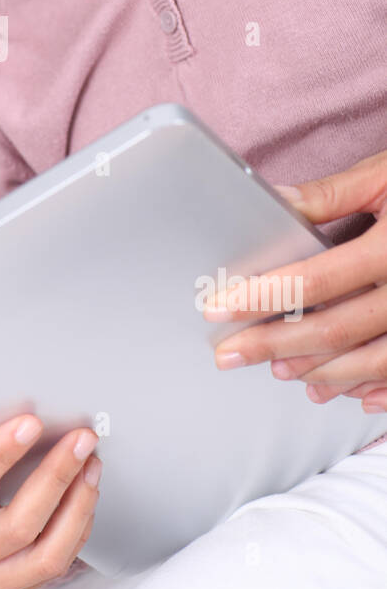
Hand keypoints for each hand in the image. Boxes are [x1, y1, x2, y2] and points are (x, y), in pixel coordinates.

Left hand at [201, 152, 386, 413]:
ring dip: (323, 374)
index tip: (218, 309)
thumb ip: (332, 194)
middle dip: (275, 347)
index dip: (261, 296)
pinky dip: (379, 387)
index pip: (315, 278)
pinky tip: (349, 393)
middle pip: (336, 330)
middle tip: (230, 356)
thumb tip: (277, 202)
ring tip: (282, 374)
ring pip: (374, 362)